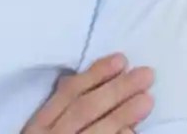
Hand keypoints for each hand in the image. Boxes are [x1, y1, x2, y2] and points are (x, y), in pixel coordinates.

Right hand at [22, 53, 154, 133]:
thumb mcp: (41, 131)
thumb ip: (58, 112)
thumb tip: (83, 82)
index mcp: (37, 128)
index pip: (68, 95)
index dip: (95, 75)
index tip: (120, 60)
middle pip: (86, 110)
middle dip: (117, 90)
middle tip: (146, 75)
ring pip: (97, 132)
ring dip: (124, 114)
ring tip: (148, 100)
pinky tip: (132, 133)